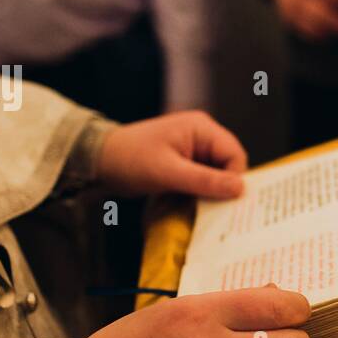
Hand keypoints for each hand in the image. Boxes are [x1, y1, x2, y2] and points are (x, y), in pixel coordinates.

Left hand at [96, 111, 247, 198]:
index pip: (234, 154)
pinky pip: (202, 179)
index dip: (234, 178)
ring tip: (200, 208)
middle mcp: (201, 136)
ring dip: (210, 192)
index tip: (225, 202)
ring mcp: (192, 150)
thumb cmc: (130, 160)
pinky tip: (190, 204)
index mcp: (201, 128)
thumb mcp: (168, 172)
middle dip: (223, 187)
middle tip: (214, 209)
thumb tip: (240, 189)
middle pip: (228, 165)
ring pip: (216, 175)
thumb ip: (205, 180)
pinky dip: (199, 193)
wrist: (97, 160)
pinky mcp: (184, 163)